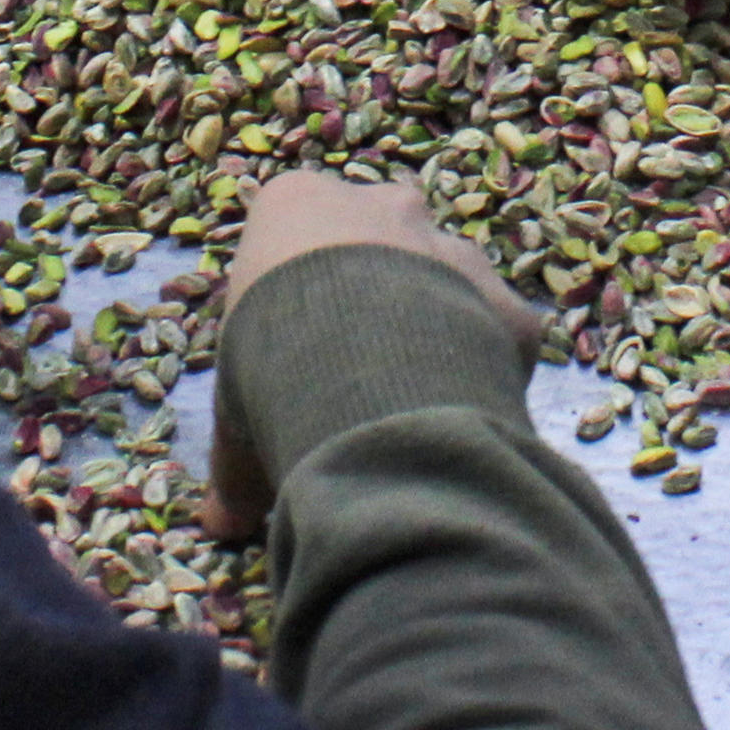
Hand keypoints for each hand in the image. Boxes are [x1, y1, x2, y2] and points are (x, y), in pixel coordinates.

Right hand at [200, 173, 535, 538]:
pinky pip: (500, 334)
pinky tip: (466, 420)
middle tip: (357, 368)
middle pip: (382, 237)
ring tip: (414, 401)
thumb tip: (221, 523)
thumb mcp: (236, 415)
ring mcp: (455, 247)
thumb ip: (238, 461)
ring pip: (451, 280)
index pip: (296, 226)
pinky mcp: (509, 302)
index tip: (291, 345)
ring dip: (438, 327)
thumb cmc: (275, 368)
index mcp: (298, 207)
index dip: (296, 288)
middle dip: (376, 290)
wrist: (372, 376)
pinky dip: (487, 372)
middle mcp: (382, 207)